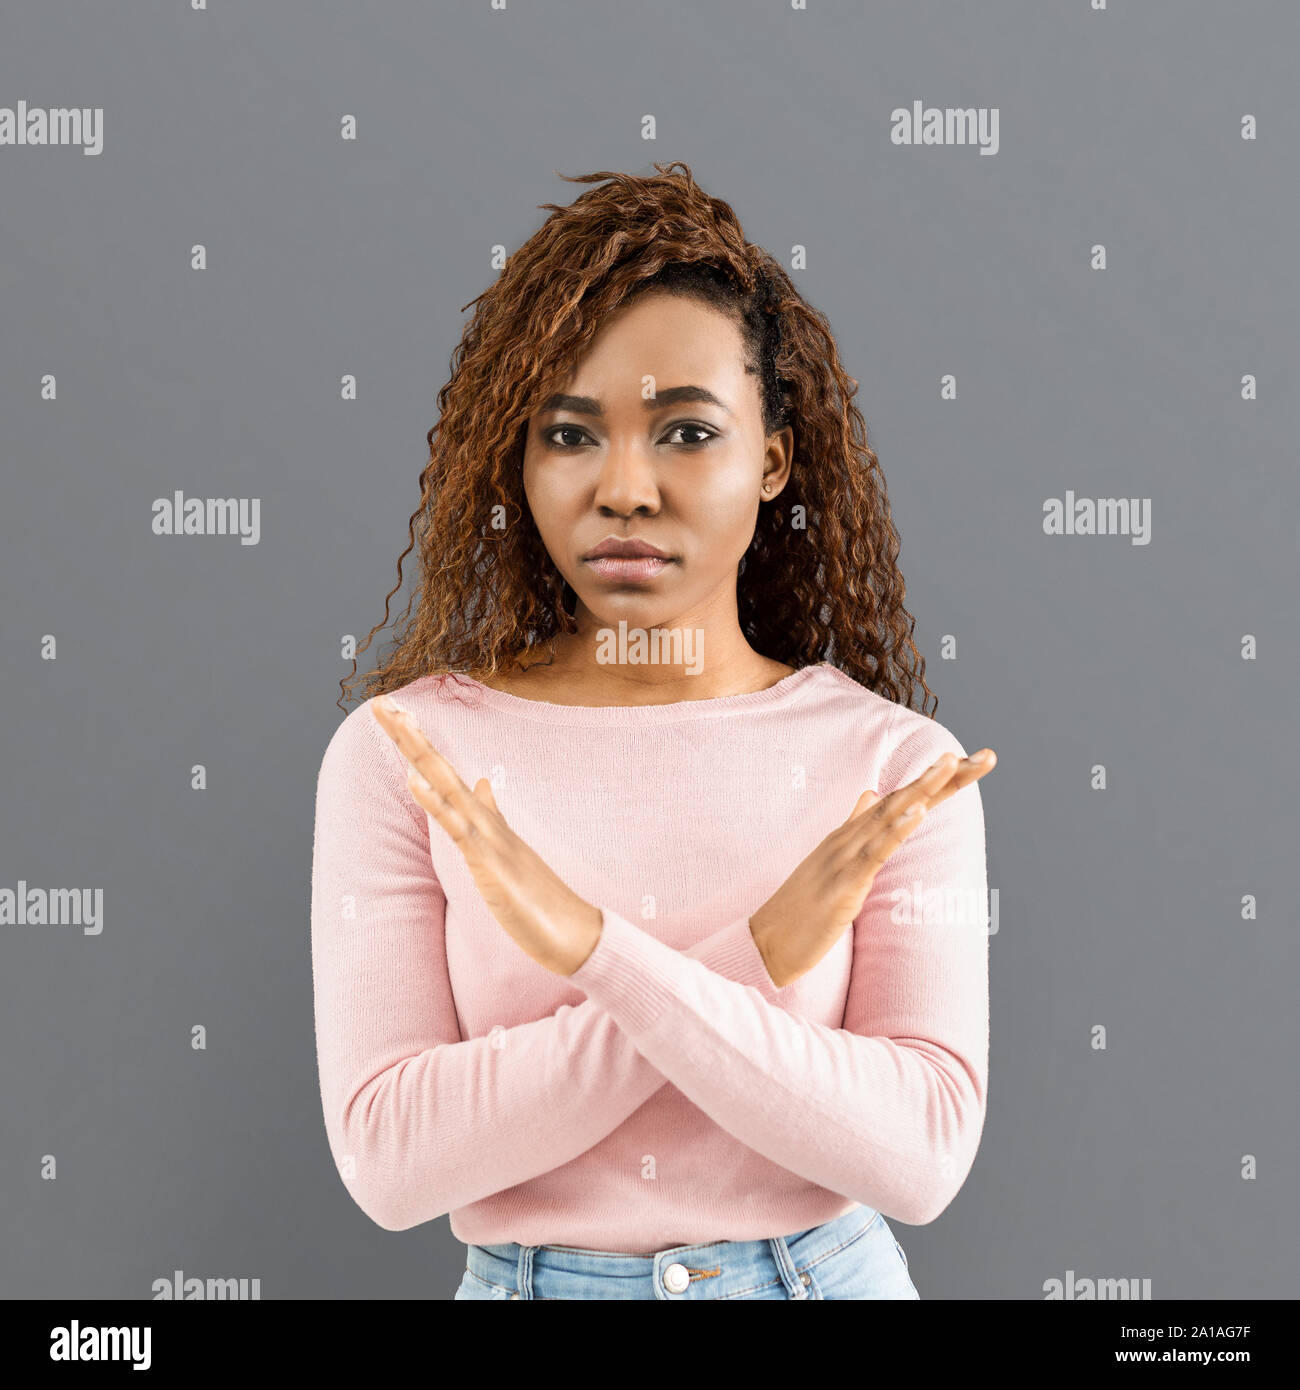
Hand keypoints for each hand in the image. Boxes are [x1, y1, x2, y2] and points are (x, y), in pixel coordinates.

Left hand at [370, 697, 603, 976]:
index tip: (394, 715)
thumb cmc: (539, 896)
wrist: (573, 931)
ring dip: (417, 751)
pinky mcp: (488, 861)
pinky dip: (434, 801)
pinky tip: (414, 779)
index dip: (417, 744)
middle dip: (409, 735)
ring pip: (445, 785)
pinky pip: (457, 827)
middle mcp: (484, 818)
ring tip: (393, 718)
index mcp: (482, 817)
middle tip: (380, 702)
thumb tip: (483, 783)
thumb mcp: (506, 848)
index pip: (443, 772)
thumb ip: (493, 814)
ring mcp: (487, 836)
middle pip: (438, 767)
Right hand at [749, 747, 996, 989]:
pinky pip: (874, 852)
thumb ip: (853, 826)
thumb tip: (872, 793)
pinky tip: (918, 811)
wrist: (766, 944)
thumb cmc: (801, 908)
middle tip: (987, 756)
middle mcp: (850, 836)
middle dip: (947, 777)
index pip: (904, 799)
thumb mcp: (833, 860)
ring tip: (952, 762)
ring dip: (923, 788)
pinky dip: (896, 829)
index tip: (975, 762)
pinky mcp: (844, 882)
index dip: (940, 781)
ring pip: (890, 815)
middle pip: (905, 798)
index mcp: (853, 833)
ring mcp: (845, 856)